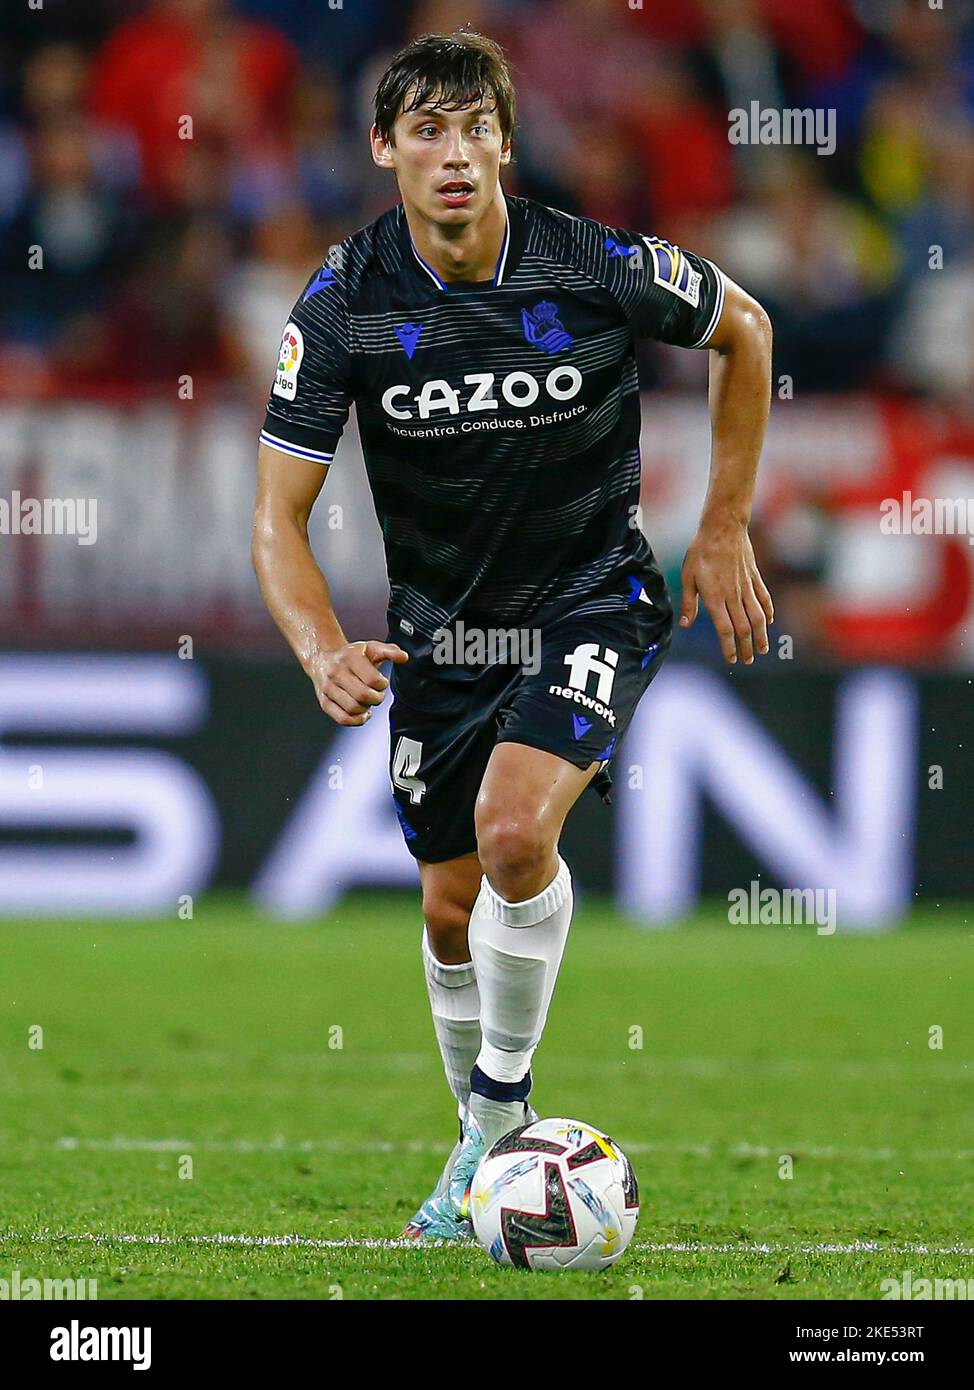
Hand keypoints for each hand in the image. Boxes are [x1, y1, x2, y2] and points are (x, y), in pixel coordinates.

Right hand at [310, 640, 407, 724]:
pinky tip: (362, 713)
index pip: (371, 679)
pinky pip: (342, 718)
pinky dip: (356, 720)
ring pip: (353, 709)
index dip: (382, 684)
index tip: (382, 682)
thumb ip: (389, 651)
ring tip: (367, 700)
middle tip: (377, 694)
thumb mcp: (370, 648)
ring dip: (366, 708)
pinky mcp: (324, 702)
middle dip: (376, 698)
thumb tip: (403, 657)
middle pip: (362, 695)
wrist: (322, 659)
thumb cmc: (349, 656)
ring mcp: (328, 689)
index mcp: (349, 658)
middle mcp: (336, 673)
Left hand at [679, 519, 773, 664]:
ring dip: (761, 635)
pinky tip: (768, 622)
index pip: (725, 629)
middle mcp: (733, 595)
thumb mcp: (687, 576)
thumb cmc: (701, 551)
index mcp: (715, 597)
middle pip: (743, 627)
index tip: (731, 659)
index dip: (729, 646)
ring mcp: (746, 586)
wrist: (723, 527)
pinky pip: (764, 597)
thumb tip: (685, 624)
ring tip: (762, 649)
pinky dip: (767, 611)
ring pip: (757, 616)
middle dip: (746, 647)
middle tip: (747, 661)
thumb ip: (688, 602)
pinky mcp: (754, 577)